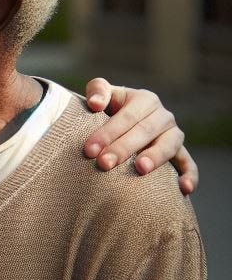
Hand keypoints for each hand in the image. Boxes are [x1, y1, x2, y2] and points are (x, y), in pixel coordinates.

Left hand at [82, 79, 196, 194]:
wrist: (125, 124)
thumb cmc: (109, 109)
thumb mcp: (104, 95)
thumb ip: (97, 90)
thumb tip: (95, 104)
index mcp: (145, 100)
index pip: (126, 117)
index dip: (107, 133)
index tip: (89, 150)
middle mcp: (163, 116)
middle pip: (144, 132)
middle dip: (123, 148)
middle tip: (104, 163)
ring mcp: (174, 135)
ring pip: (168, 146)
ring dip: (155, 157)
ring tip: (140, 168)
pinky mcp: (180, 153)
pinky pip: (188, 164)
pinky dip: (189, 175)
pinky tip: (183, 189)